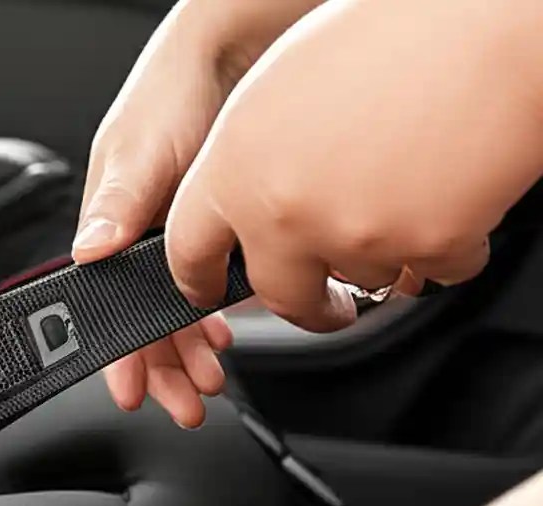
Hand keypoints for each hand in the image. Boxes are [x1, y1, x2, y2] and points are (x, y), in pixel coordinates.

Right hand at [74, 0, 325, 427]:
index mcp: (111, 224)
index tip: (133, 394)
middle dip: (163, 368)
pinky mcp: (216, 226)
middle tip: (188, 403)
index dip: (120, 354)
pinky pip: (209, 287)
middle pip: (144, 320)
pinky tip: (231, 329)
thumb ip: (121, 202)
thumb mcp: (147, 147)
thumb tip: (88, 251)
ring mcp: (179, 234)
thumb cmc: (176, 88)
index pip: (106, 305)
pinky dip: (217, 315)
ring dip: (191, 350)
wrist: (237, 48)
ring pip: (177, 311)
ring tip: (212, 378)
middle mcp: (140, 236)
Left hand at [166, 0, 542, 329]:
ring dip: (384, 254)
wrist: (491, 21)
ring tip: (409, 194)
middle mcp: (286, 208)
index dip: (198, 277)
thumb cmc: (396, 33)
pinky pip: (433, 273)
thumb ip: (253, 159)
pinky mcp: (427, 247)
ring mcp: (356, 233)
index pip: (188, 250)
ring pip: (363, 279)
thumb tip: (242, 209)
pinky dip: (447, 246)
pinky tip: (452, 194)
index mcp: (236, 163)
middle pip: (280, 295)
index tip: (210, 289)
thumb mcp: (285, 89)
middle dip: (307, 304)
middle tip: (326, 302)